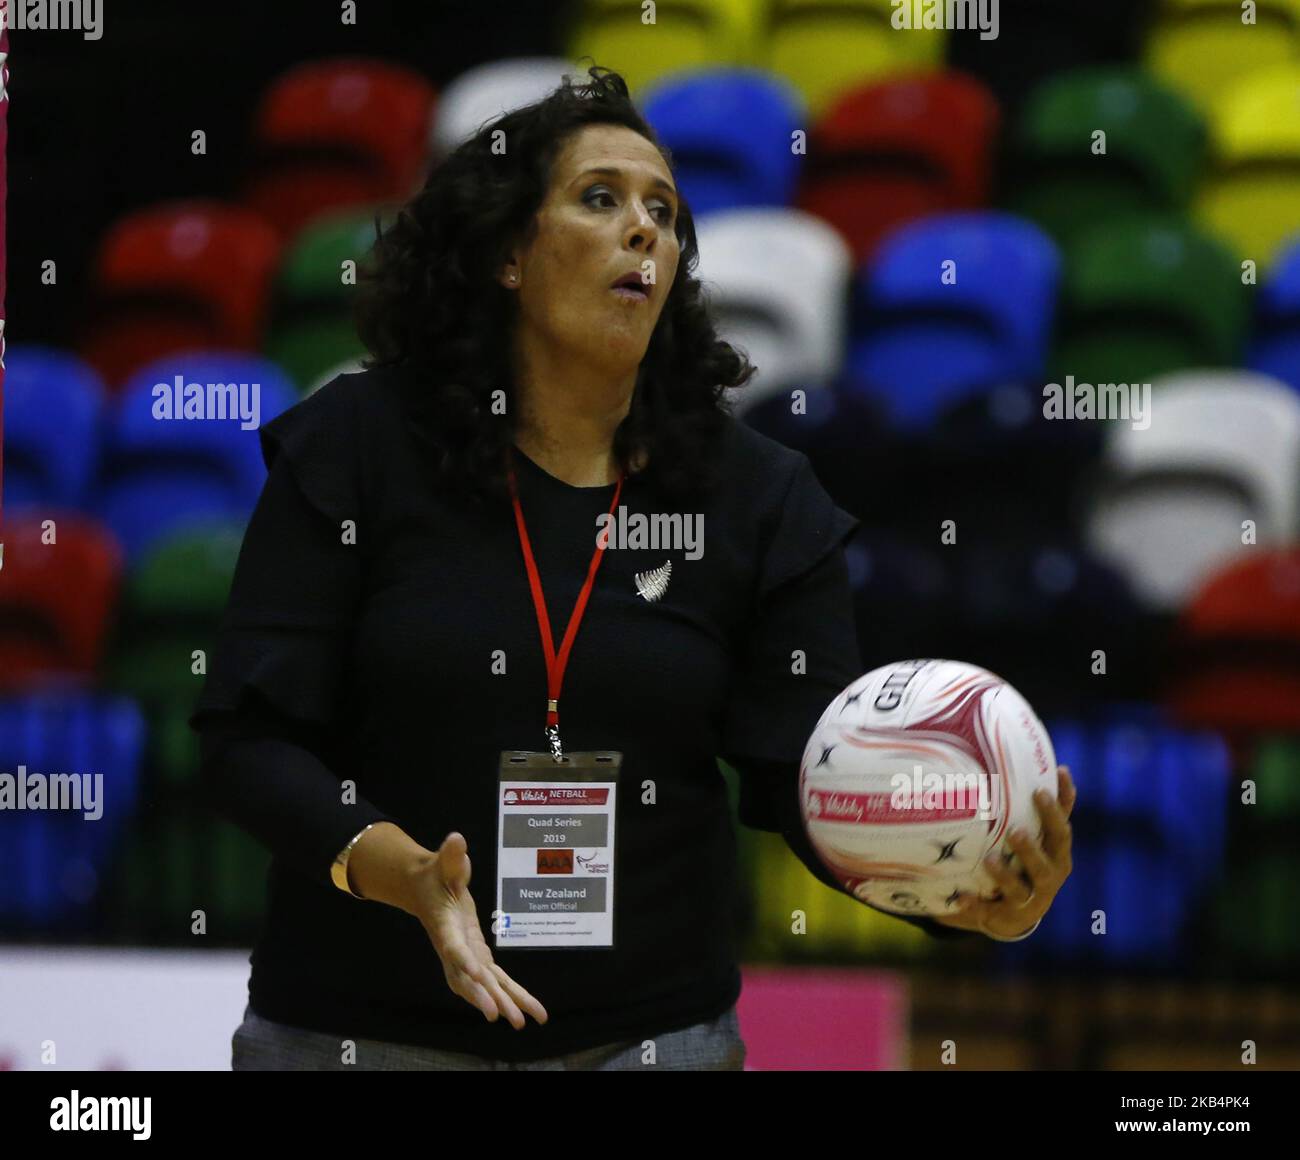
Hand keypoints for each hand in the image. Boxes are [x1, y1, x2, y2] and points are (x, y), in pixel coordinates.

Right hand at [410, 832, 547, 1028]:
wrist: (422, 888)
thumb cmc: (435, 874)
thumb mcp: (442, 862)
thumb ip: (450, 855)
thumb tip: (456, 840)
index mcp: (445, 926)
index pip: (453, 946)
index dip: (463, 960)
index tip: (476, 974)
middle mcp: (454, 947)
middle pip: (468, 977)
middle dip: (484, 996)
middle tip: (500, 1015)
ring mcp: (466, 954)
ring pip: (484, 985)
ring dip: (503, 1002)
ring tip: (523, 1022)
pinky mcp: (476, 955)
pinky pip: (496, 979)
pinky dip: (512, 994)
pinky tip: (529, 1011)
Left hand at [934, 766, 1075, 938]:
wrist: (1016, 912)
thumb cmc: (1030, 860)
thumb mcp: (1041, 836)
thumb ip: (1049, 808)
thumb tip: (1059, 767)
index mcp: (1057, 854)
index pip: (1061, 832)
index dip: (1056, 811)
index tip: (1041, 788)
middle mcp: (1049, 878)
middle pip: (1046, 863)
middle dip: (1031, 847)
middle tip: (1015, 829)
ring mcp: (1030, 899)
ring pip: (1020, 889)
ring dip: (1004, 875)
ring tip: (989, 859)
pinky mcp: (1007, 915)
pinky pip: (988, 911)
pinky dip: (974, 904)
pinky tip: (960, 897)